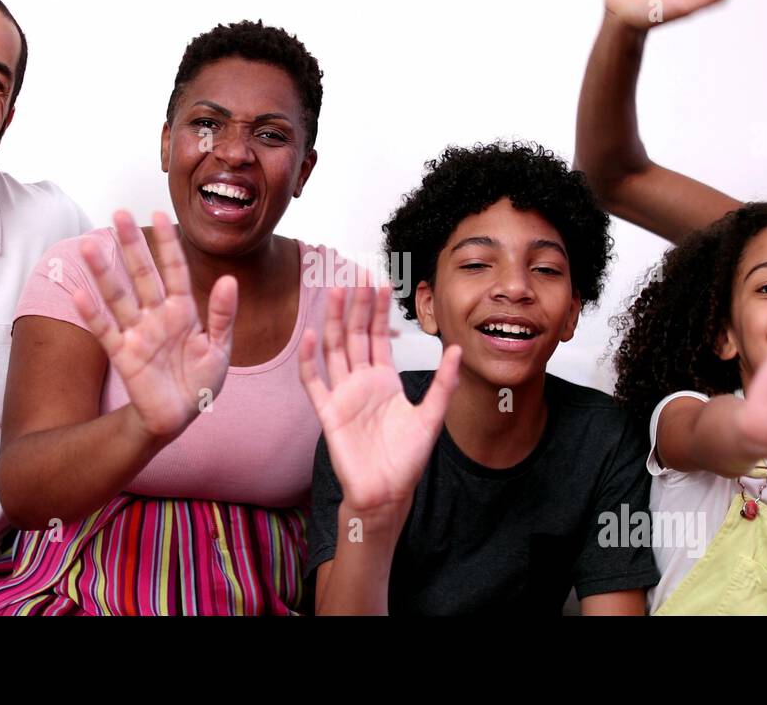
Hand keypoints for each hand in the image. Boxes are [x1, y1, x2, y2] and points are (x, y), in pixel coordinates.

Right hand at [74, 210, 236, 443]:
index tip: (158, 214)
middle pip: (142, 275)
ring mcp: (137, 333)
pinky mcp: (123, 355)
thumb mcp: (219, 349)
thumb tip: (229, 280)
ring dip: (104, 272)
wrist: (179, 416)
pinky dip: (92, 314)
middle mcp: (157, 316)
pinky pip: (106, 331)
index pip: (175, 270)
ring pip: (119, 296)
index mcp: (183, 311)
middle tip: (118, 213)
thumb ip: (223, 316)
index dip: (167, 244)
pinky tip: (79, 293)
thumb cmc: (200, 381)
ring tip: (90, 245)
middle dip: (131, 245)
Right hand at [299, 285, 461, 513]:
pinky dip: (310, 360)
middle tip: (356, 275)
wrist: (387, 492)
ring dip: (332, 321)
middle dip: (355, 306)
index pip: (377, 336)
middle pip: (354, 335)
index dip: (377, 310)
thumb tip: (457, 349)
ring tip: (334, 292)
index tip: (379, 282)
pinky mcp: (328, 413)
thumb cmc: (407, 459)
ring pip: (334, 349)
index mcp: (384, 380)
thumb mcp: (432, 416)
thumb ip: (444, 383)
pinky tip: (310, 336)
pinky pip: (314, 382)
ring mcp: (342, 395)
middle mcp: (361, 382)